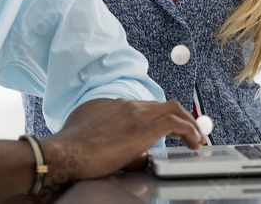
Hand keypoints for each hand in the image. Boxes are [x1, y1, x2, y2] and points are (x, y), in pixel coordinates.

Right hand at [40, 98, 203, 184]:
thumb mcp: (96, 143)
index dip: (161, 119)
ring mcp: (135, 113)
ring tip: (196, 138)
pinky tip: (193, 141)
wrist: (64, 153)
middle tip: (189, 135)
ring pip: (173, 109)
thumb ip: (118, 145)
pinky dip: (189, 130)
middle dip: (180, 119)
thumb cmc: (73, 153)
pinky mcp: (143, 127)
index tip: (169, 132)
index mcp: (114, 107)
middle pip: (163, 105)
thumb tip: (140, 156)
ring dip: (188, 123)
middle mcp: (126, 105)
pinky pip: (176, 123)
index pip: (145, 107)